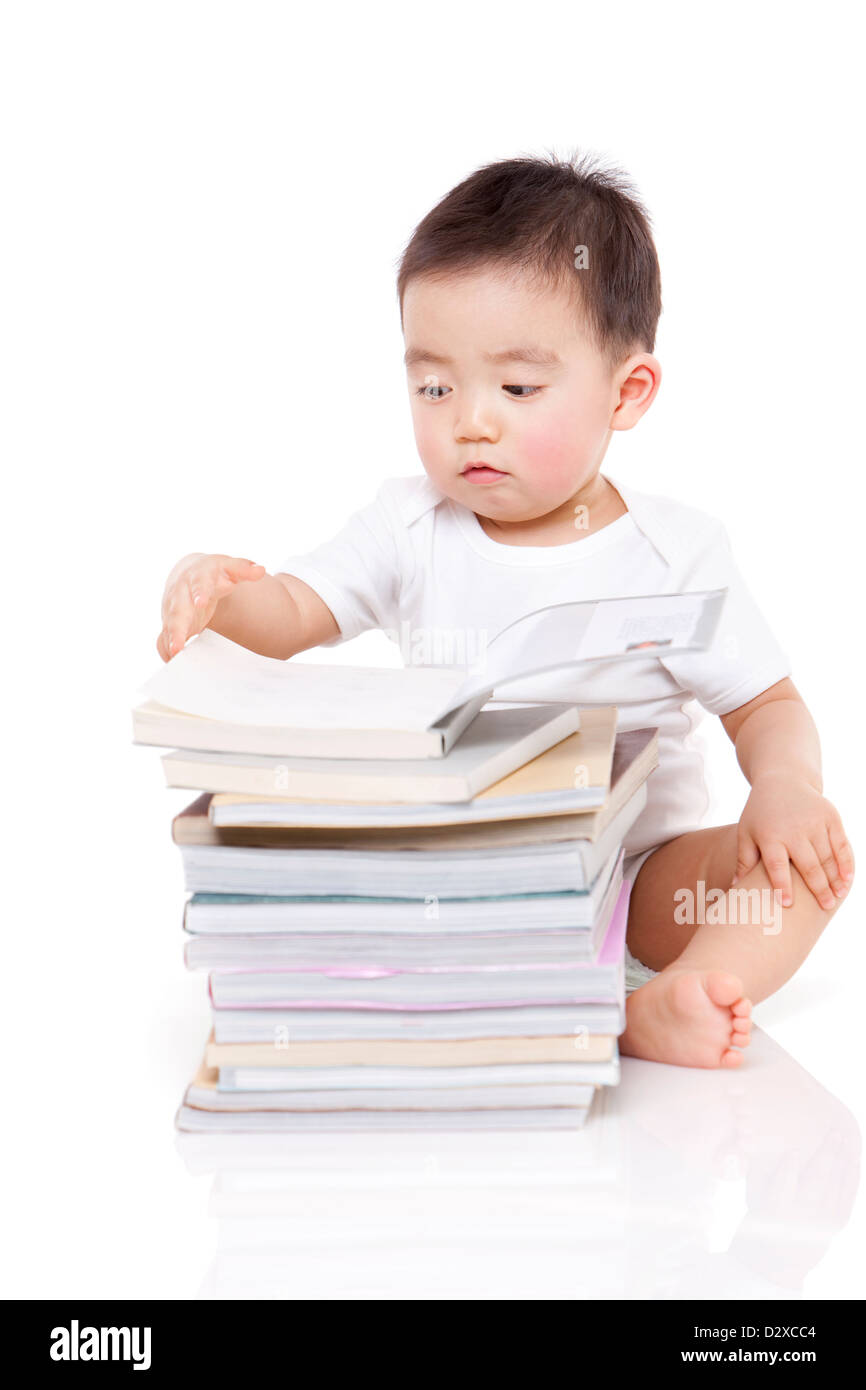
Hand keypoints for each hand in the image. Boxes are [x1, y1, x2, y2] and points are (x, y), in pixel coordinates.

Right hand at [157, 552, 265, 660]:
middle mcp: (181, 593)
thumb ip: (244, 569)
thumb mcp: (229, 567)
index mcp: (198, 577)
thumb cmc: (213, 572)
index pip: (199, 583)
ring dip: (171, 640)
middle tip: (179, 644)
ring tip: (175, 654)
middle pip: (178, 610)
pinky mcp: (170, 622)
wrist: (190, 573)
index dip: (199, 592)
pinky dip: (167, 649)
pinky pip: (165, 636)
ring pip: (169, 625)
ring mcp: (173, 609)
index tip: (200, 602)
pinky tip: (172, 661)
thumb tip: (261, 570)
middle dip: (177, 627)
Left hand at [732, 772, 854, 910]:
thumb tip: (734, 886)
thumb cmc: (760, 814)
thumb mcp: (747, 832)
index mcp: (769, 834)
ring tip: (836, 898)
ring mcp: (814, 822)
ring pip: (827, 857)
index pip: (776, 865)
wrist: (782, 779)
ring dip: (834, 879)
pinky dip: (846, 862)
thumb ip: (744, 859)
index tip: (787, 904)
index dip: (782, 885)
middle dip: (817, 888)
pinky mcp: (830, 816)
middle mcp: (793, 828)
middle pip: (808, 864)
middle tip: (824, 907)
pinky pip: (841, 844)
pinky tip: (847, 880)